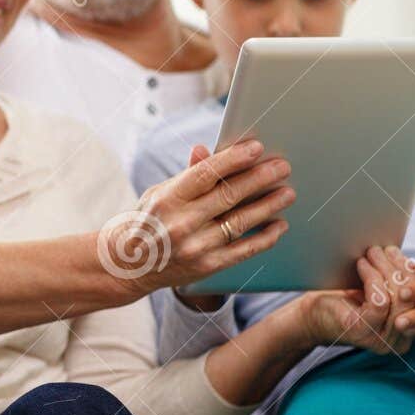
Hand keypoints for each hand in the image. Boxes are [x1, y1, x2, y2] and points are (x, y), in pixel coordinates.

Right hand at [111, 140, 293, 296]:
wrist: (127, 265)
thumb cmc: (146, 222)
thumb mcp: (158, 194)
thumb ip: (186, 175)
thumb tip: (206, 150)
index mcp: (167, 199)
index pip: (205, 174)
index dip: (233, 159)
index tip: (256, 148)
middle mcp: (181, 223)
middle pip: (228, 196)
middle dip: (259, 179)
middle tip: (283, 166)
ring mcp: (195, 247)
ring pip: (241, 221)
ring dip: (268, 205)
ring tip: (288, 193)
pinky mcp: (207, 266)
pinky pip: (244, 250)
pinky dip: (265, 237)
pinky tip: (280, 225)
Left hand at [295, 247, 414, 354]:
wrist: (309, 318)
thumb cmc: (342, 301)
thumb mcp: (375, 291)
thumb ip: (395, 283)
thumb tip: (409, 257)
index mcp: (409, 329)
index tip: (401, 253)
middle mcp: (400, 340)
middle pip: (414, 298)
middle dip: (400, 269)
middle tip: (386, 249)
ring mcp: (382, 339)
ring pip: (398, 299)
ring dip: (385, 270)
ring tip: (372, 252)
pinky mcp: (363, 331)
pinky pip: (379, 301)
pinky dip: (372, 278)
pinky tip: (362, 265)